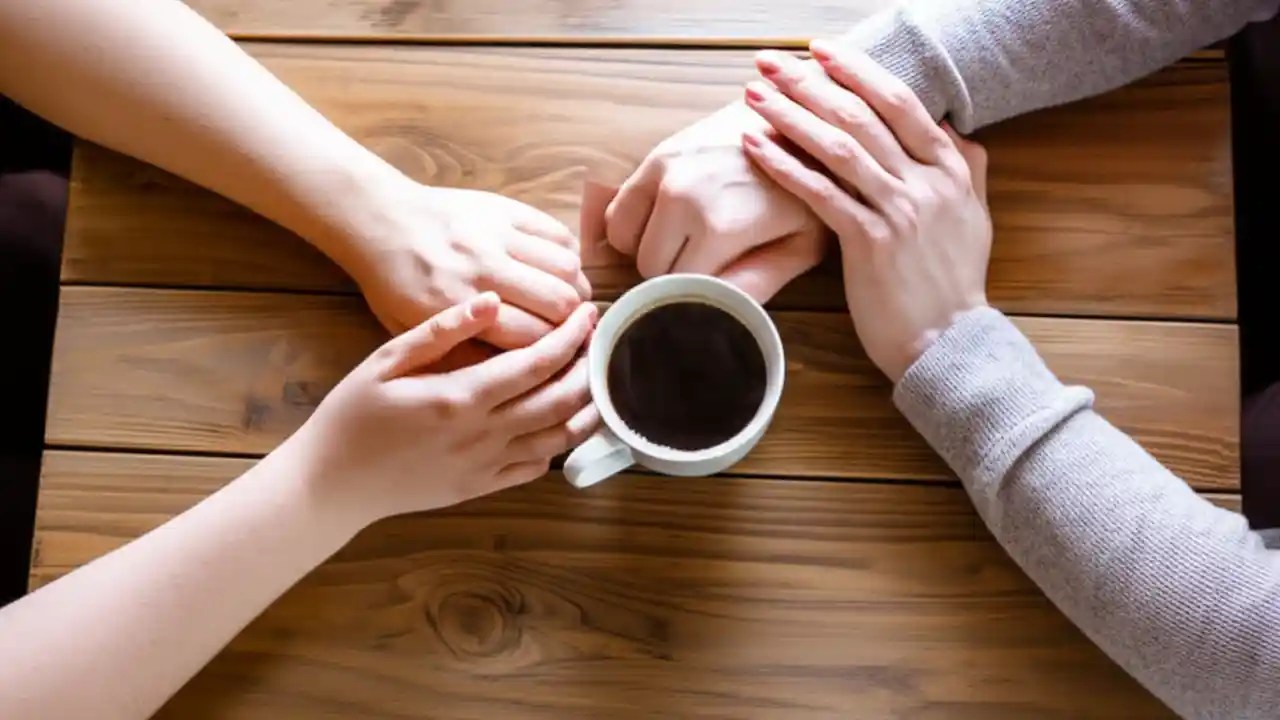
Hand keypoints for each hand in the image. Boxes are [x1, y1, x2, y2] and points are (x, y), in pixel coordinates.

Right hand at [282, 293, 598, 526]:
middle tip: (599, 343)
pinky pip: (535, 469)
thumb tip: (492, 299)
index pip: (537, 363)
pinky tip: (560, 422)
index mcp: (461, 397)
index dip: (571, 337)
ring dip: (585, 410)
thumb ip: (442, 330)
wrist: (330, 484)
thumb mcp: (386, 360)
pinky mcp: (480, 489)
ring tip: (596, 381)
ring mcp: (484, 467)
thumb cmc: (352, 415)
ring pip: (558, 440)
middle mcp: (482, 435)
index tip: (588, 314)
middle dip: (588, 368)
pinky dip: (557, 444)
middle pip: (559, 401)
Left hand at [345, 183, 591, 347]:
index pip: (531, 338)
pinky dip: (569, 256)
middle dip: (574, 324)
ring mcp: (496, 235)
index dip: (556, 354)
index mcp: (455, 306)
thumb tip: (512, 379)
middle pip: (559, 303)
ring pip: (566, 267)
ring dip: (577, 289)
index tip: (566, 361)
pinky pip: (558, 234)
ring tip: (572, 303)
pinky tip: (560, 271)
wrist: (378, 220)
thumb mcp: (411, 332)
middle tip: (576, 333)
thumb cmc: (393, 284)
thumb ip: (459, 356)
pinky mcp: (506, 209)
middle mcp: (481, 269)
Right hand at [604, 101, 827, 301]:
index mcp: (719, 226)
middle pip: (650, 268)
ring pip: (627, 243)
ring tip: (684, 245)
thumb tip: (717, 309)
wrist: (799, 118)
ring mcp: (663, 172)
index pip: (680, 288)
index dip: (696, 297)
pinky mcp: (655, 155)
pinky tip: (667, 225)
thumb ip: (760, 283)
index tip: (715, 292)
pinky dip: (634, 227)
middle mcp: (681, 197)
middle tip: (706, 266)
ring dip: (649, 250)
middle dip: (673, 275)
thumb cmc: (807, 188)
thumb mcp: (804, 243)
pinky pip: (619, 212)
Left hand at [742, 41, 990, 381]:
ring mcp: (898, 211)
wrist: (948, 341)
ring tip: (755, 94)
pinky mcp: (869, 243)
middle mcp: (926, 182)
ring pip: (839, 148)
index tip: (820, 51)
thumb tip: (949, 128)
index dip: (858, 71)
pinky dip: (786, 165)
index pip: (900, 102)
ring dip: (792, 115)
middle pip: (862, 116)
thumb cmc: (952, 282)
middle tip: (770, 61)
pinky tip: (756, 145)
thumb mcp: (973, 216)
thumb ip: (966, 167)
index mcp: (951, 168)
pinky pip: (820, 194)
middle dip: (811, 82)